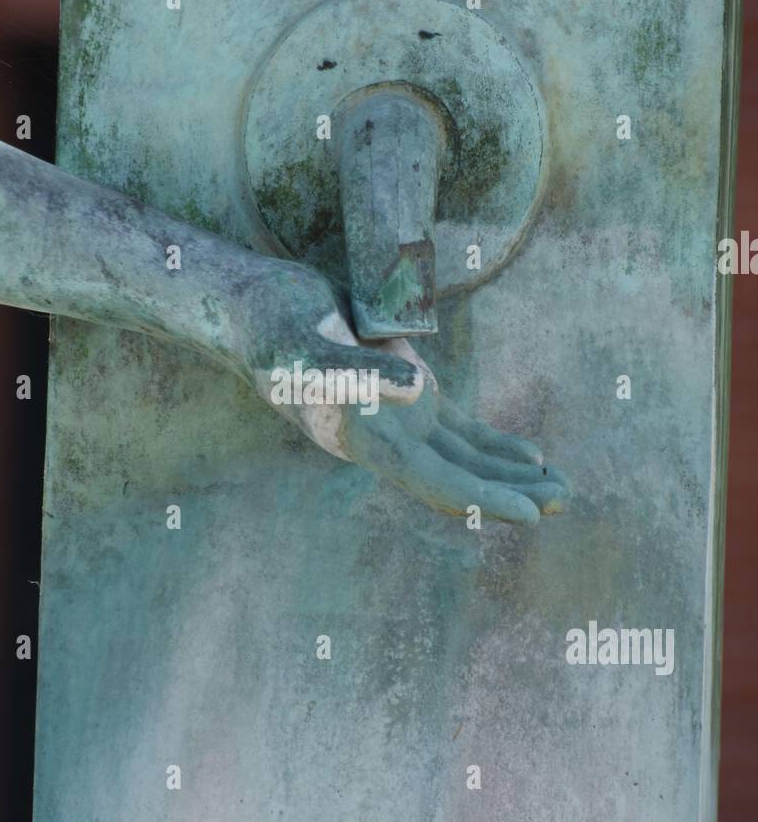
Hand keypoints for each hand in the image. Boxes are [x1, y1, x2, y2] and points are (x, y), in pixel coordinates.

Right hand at [242, 257, 568, 523]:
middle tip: (568, 502)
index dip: (481, 500)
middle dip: (512, 495)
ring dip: (512, 476)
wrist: (253, 307)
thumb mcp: (307, 347)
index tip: (528, 514)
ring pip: (465, 458)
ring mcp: (399, 417)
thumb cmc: (272, 327)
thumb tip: (418, 392)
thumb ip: (360, 372)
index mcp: (364, 439)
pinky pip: (459, 430)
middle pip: (459, 480)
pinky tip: (532, 456)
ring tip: (565, 488)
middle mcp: (386, 439)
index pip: (433, 482)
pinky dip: (494, 445)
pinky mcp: (408, 391)